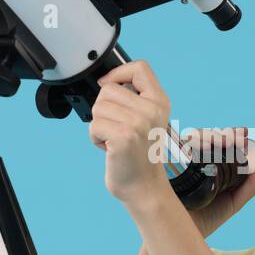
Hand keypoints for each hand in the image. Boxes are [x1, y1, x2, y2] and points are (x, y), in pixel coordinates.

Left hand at [90, 60, 173, 206]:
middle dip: (104, 109)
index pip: (139, 67)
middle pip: (108, 89)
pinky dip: (95, 138)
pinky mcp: (123, 136)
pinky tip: (110, 148)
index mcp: (160, 101)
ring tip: (115, 139)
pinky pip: (94, 125)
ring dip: (99, 125)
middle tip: (117, 129)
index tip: (110, 86)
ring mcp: (138, 122)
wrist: (143, 186)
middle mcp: (152, 110)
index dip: (119, 74)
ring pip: (98, 107)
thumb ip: (134, 98)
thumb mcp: (147, 119)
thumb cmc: (139, 154)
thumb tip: (105, 81)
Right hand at [179, 127, 254, 237]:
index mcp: (206, 166)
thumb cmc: (204, 220)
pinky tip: (194, 142)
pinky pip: (170, 150)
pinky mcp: (160, 167)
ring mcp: (174, 163)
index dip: (230, 135)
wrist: (180, 238)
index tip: (243, 133)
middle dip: (220, 134)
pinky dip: (182, 143)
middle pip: (204, 138)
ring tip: (220, 140)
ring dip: (205, 136)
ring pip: (189, 141)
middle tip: (234, 136)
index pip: (217, 143)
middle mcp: (189, 161)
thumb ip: (250, 188)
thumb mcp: (232, 202)